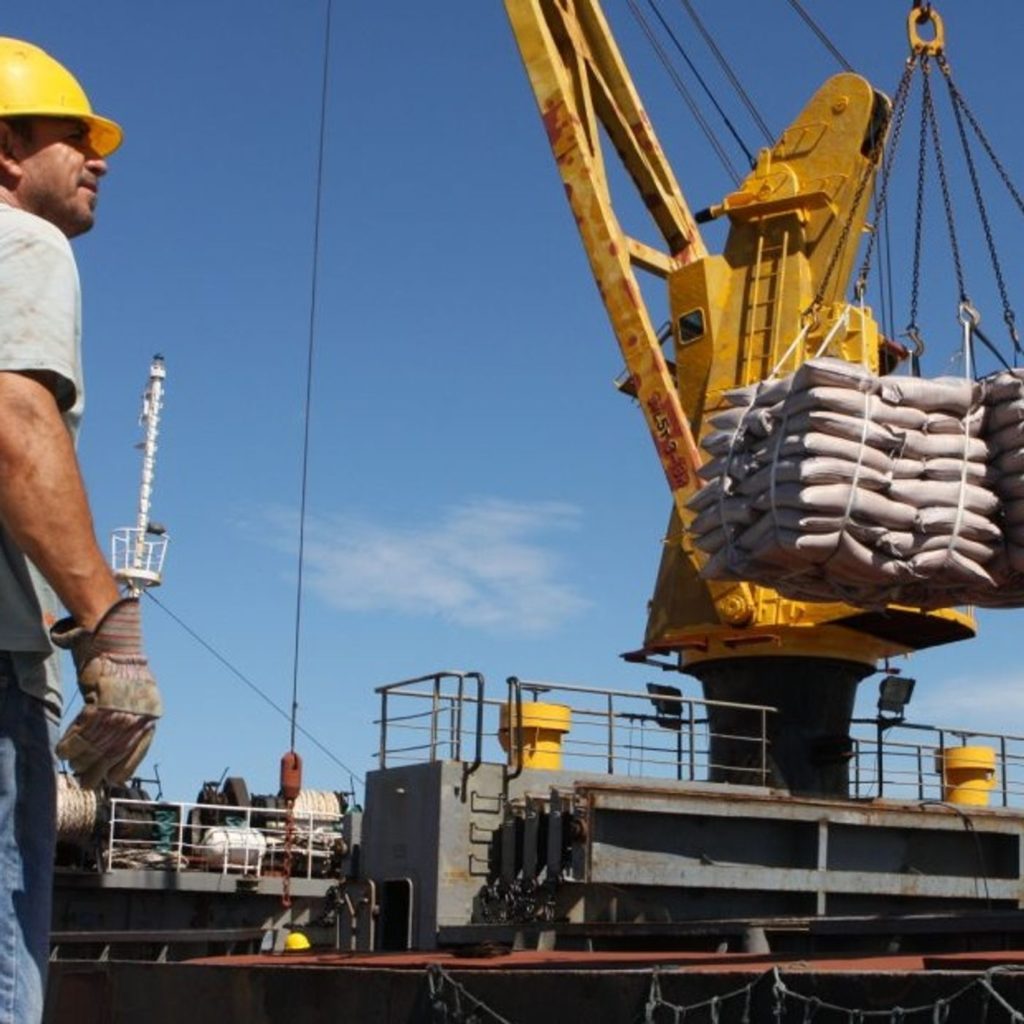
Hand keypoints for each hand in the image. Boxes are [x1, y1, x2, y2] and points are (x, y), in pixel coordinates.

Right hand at [51, 597, 162, 788]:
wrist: (116, 643)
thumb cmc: (123, 669)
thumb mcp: (135, 696)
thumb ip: (131, 718)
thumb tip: (116, 744)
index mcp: (151, 714)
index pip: (139, 750)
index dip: (125, 767)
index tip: (114, 778)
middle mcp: (138, 715)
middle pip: (116, 752)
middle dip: (99, 770)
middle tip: (87, 781)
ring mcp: (119, 710)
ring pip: (97, 745)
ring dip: (81, 759)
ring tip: (74, 766)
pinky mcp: (100, 702)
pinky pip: (82, 732)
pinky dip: (70, 744)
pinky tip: (63, 750)